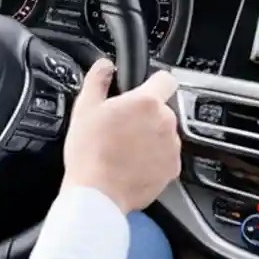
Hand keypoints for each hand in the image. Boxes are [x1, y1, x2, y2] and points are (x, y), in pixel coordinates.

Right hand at [60, 59, 181, 213]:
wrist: (97, 193)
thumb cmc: (89, 152)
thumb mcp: (85, 108)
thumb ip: (98, 79)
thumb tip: (105, 65)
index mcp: (146, 102)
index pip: (166, 79)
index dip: (154, 82)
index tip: (144, 89)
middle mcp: (165, 122)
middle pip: (161, 109)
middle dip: (146, 115)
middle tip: (122, 127)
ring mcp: (171, 147)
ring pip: (164, 133)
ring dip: (151, 136)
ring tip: (125, 148)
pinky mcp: (173, 169)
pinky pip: (166, 156)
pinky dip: (154, 159)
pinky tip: (132, 164)